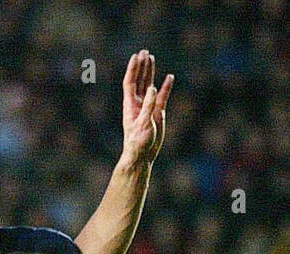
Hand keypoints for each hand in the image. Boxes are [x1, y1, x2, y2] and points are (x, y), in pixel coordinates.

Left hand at [121, 50, 173, 167]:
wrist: (142, 155)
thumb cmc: (138, 142)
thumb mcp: (144, 123)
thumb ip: (149, 106)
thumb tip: (153, 88)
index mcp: (130, 105)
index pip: (131, 82)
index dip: (133, 69)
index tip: (136, 56)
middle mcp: (138, 104)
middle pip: (139, 80)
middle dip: (141, 66)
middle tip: (144, 52)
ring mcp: (148, 107)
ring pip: (149, 85)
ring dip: (150, 72)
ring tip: (151, 58)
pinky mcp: (157, 113)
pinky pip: (162, 96)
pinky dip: (166, 87)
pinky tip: (169, 77)